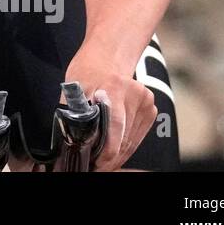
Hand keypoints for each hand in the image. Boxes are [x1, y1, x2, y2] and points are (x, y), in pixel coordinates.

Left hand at [64, 51, 156, 170]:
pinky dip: (125, 147)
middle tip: (94, 166)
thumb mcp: (74, 89)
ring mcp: (146, 102)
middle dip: (108, 157)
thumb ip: (74, 113)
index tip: (97, 162)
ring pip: (131, 141)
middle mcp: (135, 94)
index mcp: (114, 87)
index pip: (115, 126)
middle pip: (124, 138)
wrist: (107, 58)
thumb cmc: (87, 73)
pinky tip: (113, 153)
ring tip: (102, 163)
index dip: (107, 150)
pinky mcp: (151, 109)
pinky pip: (137, 136)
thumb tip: (72, 141)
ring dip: (117, 155)